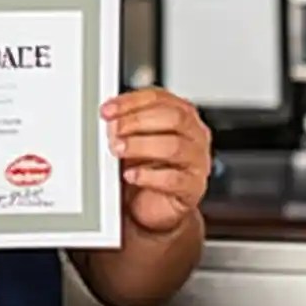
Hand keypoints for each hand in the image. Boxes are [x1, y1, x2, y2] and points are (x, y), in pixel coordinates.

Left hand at [102, 88, 211, 235]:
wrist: (153, 206)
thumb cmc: (146, 167)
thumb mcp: (134, 139)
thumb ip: (125, 125)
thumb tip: (110, 117)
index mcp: (182, 116)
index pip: (160, 98)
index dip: (132, 102)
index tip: (109, 110)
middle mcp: (194, 136)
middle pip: (174, 118)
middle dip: (138, 121)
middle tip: (114, 130)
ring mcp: (197, 162)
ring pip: (175, 146)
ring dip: (141, 145)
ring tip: (119, 150)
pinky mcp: (192, 188)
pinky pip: (174, 179)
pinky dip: (148, 176)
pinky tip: (131, 175)